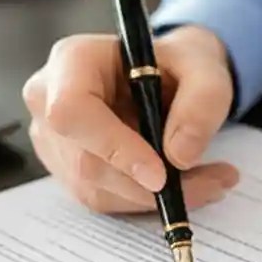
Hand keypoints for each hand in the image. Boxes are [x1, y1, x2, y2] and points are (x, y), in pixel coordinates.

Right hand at [23, 25, 239, 213]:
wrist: (167, 75)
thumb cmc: (176, 64)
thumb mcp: (204, 66)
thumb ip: (202, 101)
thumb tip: (180, 155)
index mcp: (73, 61)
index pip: (72, 111)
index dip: (113, 148)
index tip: (160, 175)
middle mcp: (49, 100)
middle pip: (86, 162)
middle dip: (148, 184)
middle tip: (212, 182)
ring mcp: (53, 139)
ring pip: (96, 189)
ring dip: (153, 197)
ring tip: (209, 182)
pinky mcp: (66, 169)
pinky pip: (103, 198)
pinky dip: (146, 200)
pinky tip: (181, 185)